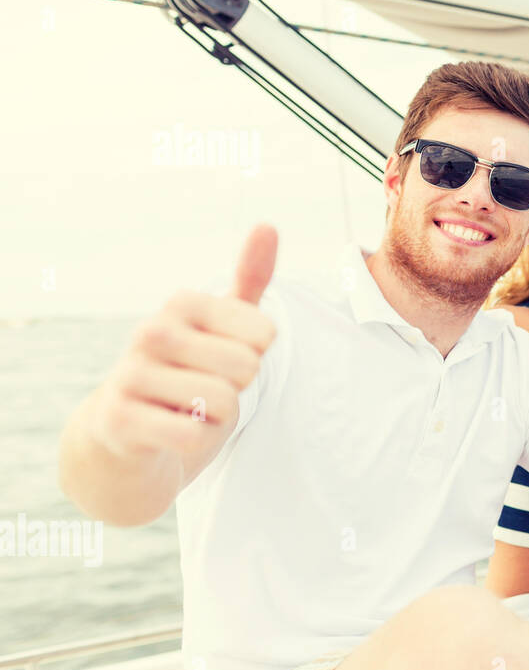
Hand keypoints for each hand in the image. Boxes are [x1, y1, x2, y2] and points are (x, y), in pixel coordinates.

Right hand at [86, 226, 278, 460]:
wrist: (123, 438)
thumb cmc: (185, 376)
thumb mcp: (220, 327)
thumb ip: (248, 281)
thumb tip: (267, 225)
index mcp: (182, 303)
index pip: (265, 334)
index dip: (254, 359)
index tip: (221, 362)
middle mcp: (151, 331)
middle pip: (247, 367)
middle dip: (236, 391)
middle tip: (203, 392)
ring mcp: (130, 374)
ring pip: (224, 402)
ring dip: (215, 419)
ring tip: (185, 412)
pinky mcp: (119, 420)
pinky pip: (192, 436)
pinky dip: (194, 444)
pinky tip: (171, 435)